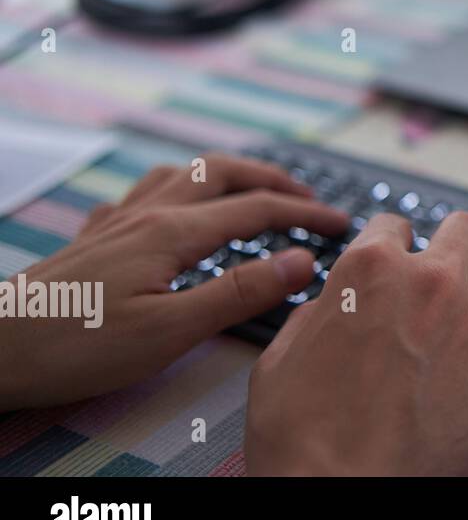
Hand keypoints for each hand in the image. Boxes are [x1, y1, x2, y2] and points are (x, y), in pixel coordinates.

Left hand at [0, 155, 347, 409]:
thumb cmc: (75, 346)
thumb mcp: (170, 331)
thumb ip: (239, 291)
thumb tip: (300, 260)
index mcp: (171, 233)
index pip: (257, 208)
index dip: (305, 212)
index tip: (341, 223)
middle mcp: (146, 214)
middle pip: (222, 173)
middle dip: (272, 179)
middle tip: (306, 197)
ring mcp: (117, 221)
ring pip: (182, 173)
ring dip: (226, 173)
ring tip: (251, 188)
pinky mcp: (93, 238)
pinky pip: (145, 191)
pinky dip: (178, 187)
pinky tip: (174, 205)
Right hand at [244, 211, 467, 475]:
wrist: (344, 495)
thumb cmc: (305, 440)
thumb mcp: (280, 359)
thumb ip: (315, 314)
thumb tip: (330, 305)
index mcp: (368, 271)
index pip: (395, 224)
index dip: (394, 245)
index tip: (398, 260)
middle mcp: (429, 283)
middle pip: (464, 228)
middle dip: (451, 245)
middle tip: (445, 269)